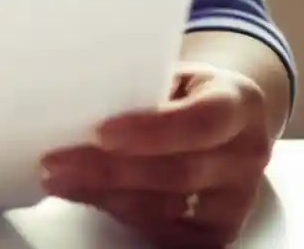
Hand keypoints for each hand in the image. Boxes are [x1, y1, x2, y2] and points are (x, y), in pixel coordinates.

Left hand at [41, 62, 275, 246]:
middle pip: (178, 172)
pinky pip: (162, 229)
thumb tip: (74, 93)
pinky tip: (82, 194)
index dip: (152, 131)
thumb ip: (141, 84)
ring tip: (57, 178)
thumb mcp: (175, 72)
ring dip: (103, 195)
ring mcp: (236, 199)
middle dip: (109, 171)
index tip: (101, 132)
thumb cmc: (185, 92)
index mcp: (240, 103)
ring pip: (164, 206)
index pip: (202, 121)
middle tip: (56, 162)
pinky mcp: (217, 231)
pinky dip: (116, 211)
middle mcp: (247, 155)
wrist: (223, 123)